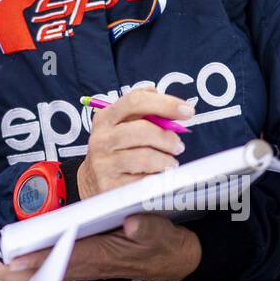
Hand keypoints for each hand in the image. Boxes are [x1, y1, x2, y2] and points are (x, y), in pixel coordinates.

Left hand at [0, 215, 201, 280]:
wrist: (176, 258)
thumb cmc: (165, 242)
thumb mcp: (160, 230)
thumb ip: (146, 225)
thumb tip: (132, 220)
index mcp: (102, 253)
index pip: (63, 257)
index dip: (38, 258)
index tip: (13, 258)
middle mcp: (90, 263)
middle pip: (46, 270)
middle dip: (15, 272)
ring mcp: (87, 266)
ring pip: (46, 274)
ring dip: (18, 276)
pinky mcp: (88, 265)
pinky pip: (53, 273)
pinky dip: (32, 276)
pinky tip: (14, 280)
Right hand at [77, 88, 194, 198]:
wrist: (92, 181)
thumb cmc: (115, 149)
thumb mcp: (121, 125)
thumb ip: (141, 110)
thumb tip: (160, 94)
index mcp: (106, 118)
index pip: (135, 101)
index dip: (165, 103)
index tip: (188, 111)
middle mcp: (101, 139)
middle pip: (143, 130)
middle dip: (168, 138)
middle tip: (178, 145)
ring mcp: (104, 163)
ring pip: (146, 157)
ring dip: (166, 161)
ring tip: (170, 163)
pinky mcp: (111, 186)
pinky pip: (144, 181)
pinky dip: (157, 179)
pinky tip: (158, 177)